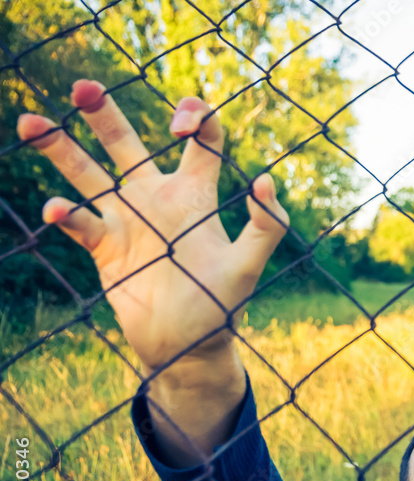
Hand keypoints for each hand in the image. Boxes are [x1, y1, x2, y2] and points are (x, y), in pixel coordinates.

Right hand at [16, 80, 288, 370]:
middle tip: (83, 86)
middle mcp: (158, 197)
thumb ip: (266, 226)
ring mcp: (127, 220)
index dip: (196, 117)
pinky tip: (56, 208)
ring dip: (60, 149)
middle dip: (105, 113)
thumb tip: (265, 181)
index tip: (182, 124)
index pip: (201, 140)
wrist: (187, 345)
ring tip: (30, 122)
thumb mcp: (249, 264)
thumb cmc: (223, 303)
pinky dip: (65, 214)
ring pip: (88, 172)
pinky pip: (79, 222)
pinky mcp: (104, 247)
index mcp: (197, 194)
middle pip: (126, 143)